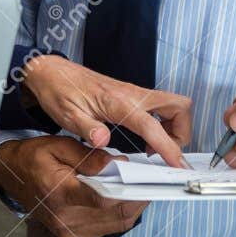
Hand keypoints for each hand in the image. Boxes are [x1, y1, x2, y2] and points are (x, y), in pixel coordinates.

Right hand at [0, 135, 147, 236]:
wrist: (12, 177)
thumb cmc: (34, 158)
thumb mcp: (58, 146)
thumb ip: (89, 157)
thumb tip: (119, 164)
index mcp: (60, 194)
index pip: (102, 198)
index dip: (128, 188)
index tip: (143, 175)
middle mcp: (66, 219)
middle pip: (116, 214)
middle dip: (139, 197)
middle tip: (151, 180)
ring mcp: (70, 232)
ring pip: (117, 224)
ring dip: (134, 206)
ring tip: (142, 187)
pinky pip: (109, 229)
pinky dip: (121, 214)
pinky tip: (125, 198)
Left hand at [23, 55, 190, 166]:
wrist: (53, 72)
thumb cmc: (59, 91)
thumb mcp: (67, 114)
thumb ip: (86, 128)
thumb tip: (103, 141)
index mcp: (119, 102)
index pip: (152, 125)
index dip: (168, 146)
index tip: (178, 165)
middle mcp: (133, 94)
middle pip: (179, 106)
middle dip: (182, 131)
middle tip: (167, 152)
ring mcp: (136, 93)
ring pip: (174, 105)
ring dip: (175, 128)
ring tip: (155, 148)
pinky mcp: (134, 95)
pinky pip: (162, 107)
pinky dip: (164, 123)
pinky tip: (147, 138)